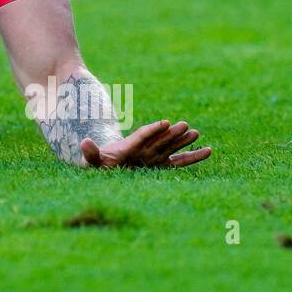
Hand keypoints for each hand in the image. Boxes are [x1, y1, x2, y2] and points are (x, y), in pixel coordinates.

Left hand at [81, 119, 211, 169]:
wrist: (105, 168)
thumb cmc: (99, 165)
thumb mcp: (91, 162)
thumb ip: (90, 154)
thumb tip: (84, 143)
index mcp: (127, 148)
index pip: (141, 137)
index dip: (151, 130)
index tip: (164, 123)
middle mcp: (143, 150)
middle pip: (158, 140)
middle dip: (170, 134)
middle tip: (184, 125)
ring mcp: (153, 156)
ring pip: (170, 146)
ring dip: (181, 140)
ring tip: (195, 132)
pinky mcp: (161, 165)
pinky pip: (179, 162)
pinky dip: (192, 157)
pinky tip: (208, 150)